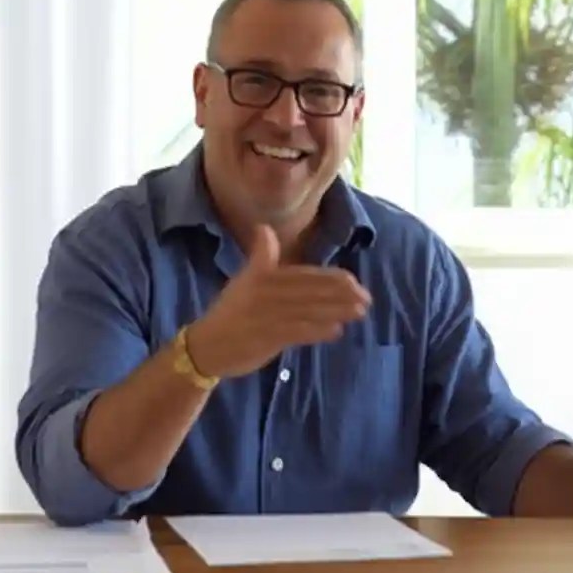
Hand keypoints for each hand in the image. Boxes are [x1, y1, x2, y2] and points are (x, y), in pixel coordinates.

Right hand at [184, 224, 370, 377]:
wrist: (206, 344)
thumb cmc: (232, 312)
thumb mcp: (244, 280)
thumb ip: (261, 258)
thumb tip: (264, 228)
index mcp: (264, 277)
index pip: (303, 275)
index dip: (329, 278)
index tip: (353, 281)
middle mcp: (267, 294)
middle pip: (309, 292)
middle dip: (339, 294)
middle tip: (366, 298)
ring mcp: (267, 317)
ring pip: (307, 312)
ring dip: (335, 311)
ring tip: (359, 312)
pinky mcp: (266, 338)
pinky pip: (296, 333)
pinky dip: (316, 331)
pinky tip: (336, 331)